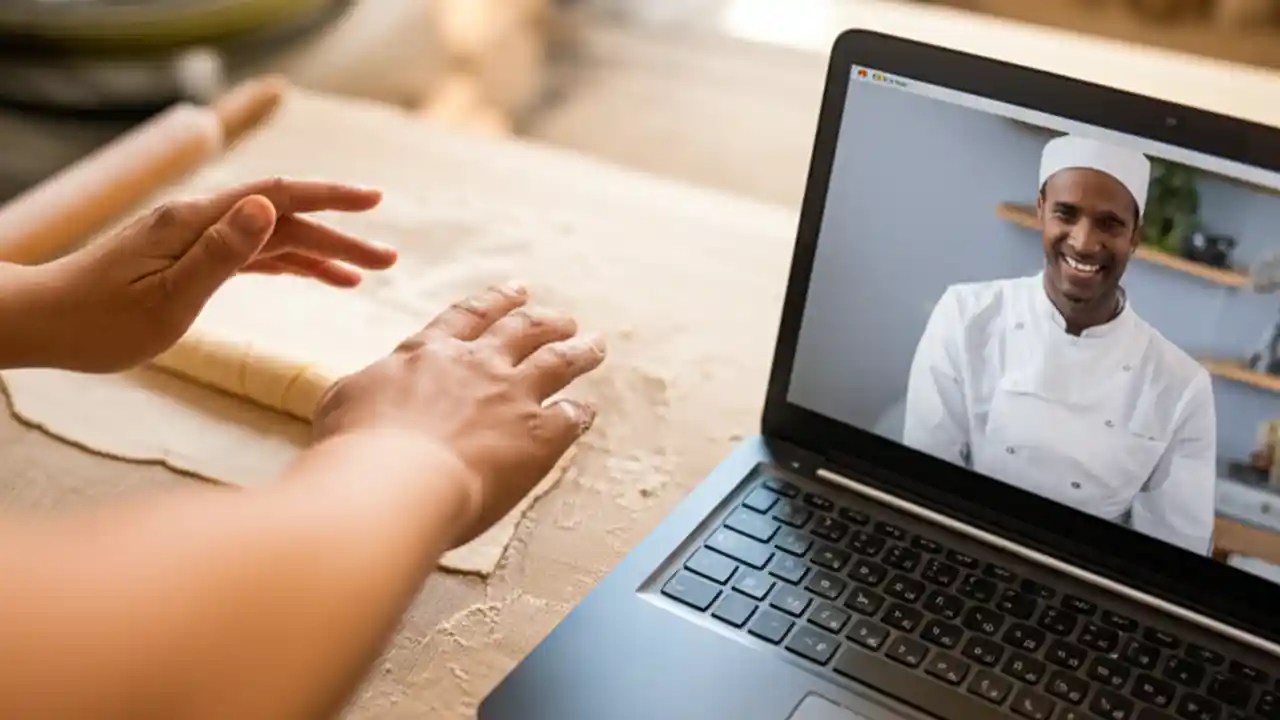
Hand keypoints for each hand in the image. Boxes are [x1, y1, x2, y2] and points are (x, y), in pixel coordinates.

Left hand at [28, 177, 395, 371]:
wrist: (45, 326)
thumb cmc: (99, 321)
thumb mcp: (167, 296)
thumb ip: (220, 253)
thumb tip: (266, 208)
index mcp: (196, 222)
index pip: (276, 197)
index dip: (329, 197)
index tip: (374, 201)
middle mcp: (202, 222)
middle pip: (285, 221)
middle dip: (340, 236)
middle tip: (390, 258)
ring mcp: (199, 241)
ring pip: (276, 240)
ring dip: (323, 254)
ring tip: (369, 272)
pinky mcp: (196, 262)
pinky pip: (258, 258)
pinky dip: (294, 266)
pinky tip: (324, 279)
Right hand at [312, 283, 604, 545]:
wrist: (391, 482)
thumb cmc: (355, 447)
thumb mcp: (344, 400)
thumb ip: (369, 388)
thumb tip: (371, 391)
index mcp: (428, 352)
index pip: (469, 316)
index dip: (497, 301)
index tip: (516, 291)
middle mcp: (477, 364)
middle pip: (522, 330)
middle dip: (545, 321)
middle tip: (563, 319)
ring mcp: (512, 396)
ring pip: (558, 361)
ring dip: (581, 351)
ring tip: (596, 345)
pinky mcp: (537, 435)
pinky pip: (571, 417)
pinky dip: (581, 413)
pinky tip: (588, 413)